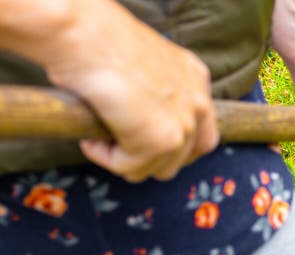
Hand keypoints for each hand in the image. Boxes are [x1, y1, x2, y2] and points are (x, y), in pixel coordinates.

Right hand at [42, 1, 218, 181]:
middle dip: (152, 158)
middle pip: (185, 156)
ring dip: (127, 159)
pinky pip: (131, 168)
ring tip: (100, 137)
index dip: (174, 146)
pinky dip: (106, 158)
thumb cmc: (97, 42)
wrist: (82, 34)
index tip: (146, 145)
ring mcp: (184, 123)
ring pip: (160, 168)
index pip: (201, 133)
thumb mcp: (142, 67)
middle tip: (120, 145)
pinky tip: (91, 138)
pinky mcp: (163, 141)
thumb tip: (142, 125)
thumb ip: (156, 95)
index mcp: (195, 79)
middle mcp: (198, 103)